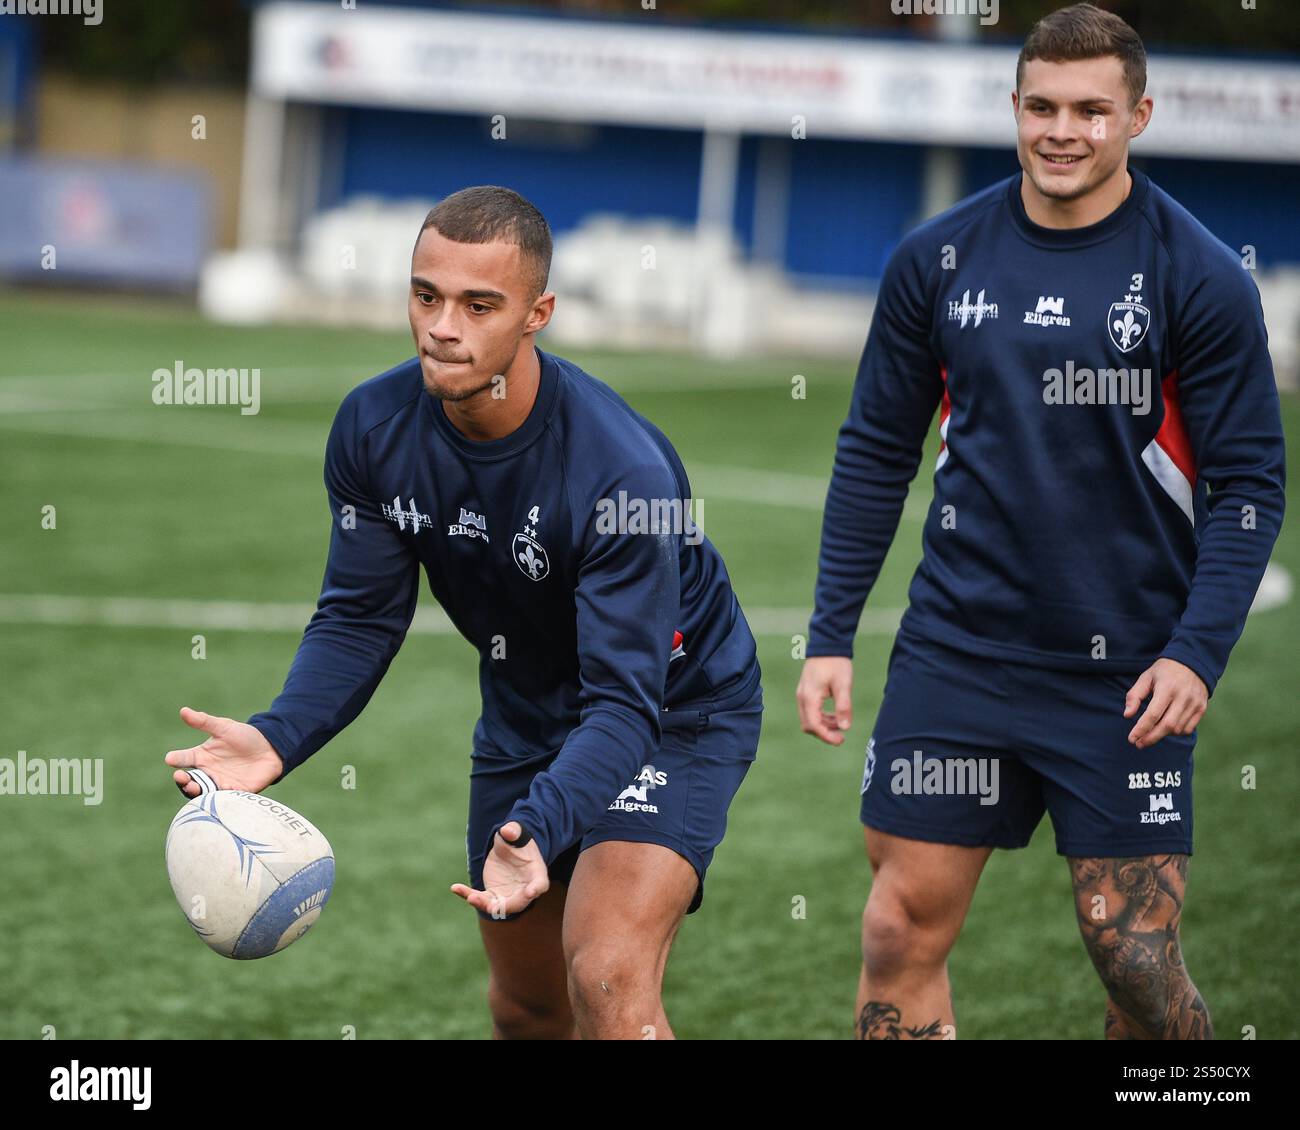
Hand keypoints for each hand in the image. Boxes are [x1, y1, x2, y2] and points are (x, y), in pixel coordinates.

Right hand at [165, 706, 283, 796]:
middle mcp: (207, 772)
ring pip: (202, 792)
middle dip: (182, 780)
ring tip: (192, 787)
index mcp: (201, 756)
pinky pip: (223, 798)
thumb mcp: (224, 727)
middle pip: (188, 780)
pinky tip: (216, 794)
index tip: (170, 758)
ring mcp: (219, 783)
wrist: (270, 749)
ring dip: (195, 791)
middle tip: (180, 776)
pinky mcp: (235, 792)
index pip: (183, 759)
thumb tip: (183, 710)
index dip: (175, 759)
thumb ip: (204, 722)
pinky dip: (218, 798)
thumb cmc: (244, 736)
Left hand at [450, 822, 548, 918]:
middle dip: (506, 906)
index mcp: (536, 872)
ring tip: (470, 897)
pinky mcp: (493, 895)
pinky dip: (468, 895)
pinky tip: (455, 887)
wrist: (509, 849)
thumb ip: (513, 831)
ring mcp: (508, 894)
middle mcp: (524, 889)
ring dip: (484, 904)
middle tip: (491, 906)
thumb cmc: (517, 840)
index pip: (540, 883)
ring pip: (497, 905)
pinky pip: (481, 899)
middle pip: (518, 902)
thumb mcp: (516, 832)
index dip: (536, 888)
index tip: (530, 893)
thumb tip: (507, 831)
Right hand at [796, 656, 853, 744]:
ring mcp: (802, 695)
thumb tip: (845, 727)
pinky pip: (810, 711)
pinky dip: (822, 717)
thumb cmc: (836, 663)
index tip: (841, 741)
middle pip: (809, 725)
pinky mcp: (806, 692)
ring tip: (841, 724)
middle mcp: (802, 697)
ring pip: (809, 719)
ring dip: (824, 726)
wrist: (827, 645)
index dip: (826, 736)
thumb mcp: (843, 685)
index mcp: (809, 697)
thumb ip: (843, 707)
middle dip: (824, 733)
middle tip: (841, 736)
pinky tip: (835, 716)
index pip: (814, 725)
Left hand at [1124, 659, 1207, 748]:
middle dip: (1151, 738)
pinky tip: (1166, 729)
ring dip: (1162, 735)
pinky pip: (1188, 728)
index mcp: (1167, 688)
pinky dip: (1176, 732)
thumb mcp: (1146, 677)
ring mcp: (1195, 703)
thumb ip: (1134, 695)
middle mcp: (1183, 697)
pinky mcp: (1202, 708)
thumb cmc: (1164, 671)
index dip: (1141, 729)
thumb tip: (1127, 715)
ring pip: (1177, 729)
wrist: (1193, 662)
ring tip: (1150, 734)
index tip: (1131, 738)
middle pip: (1167, 726)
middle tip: (1138, 744)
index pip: (1153, 714)